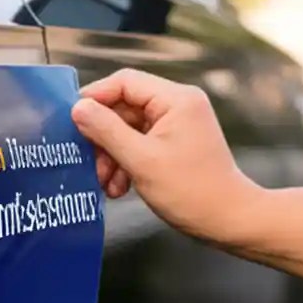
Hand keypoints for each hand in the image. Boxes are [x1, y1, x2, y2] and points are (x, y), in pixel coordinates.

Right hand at [71, 69, 262, 241]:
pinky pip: (140, 142)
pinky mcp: (175, 143)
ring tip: (106, 182)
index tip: (73, 118)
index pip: (124, 82)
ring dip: (112, 154)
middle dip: (103, 136)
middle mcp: (179, 105)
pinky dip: (126, 161)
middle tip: (89, 160)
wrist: (229, 220)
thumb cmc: (193, 191)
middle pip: (124, 107)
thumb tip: (78, 109)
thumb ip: (106, 131)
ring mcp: (177, 124)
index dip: (95, 97)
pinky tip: (119, 185)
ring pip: (128, 128)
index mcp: (176, 99)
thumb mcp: (141, 160)